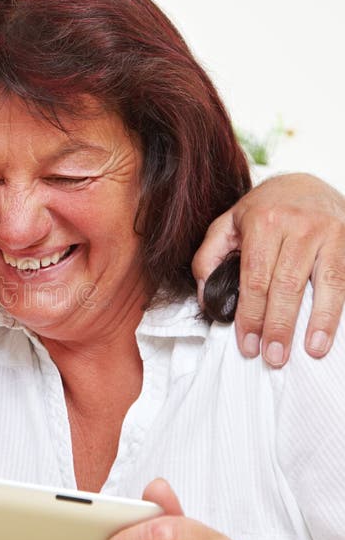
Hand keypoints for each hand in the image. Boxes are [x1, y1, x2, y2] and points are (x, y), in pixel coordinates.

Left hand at [192, 173, 344, 366]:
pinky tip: (328, 333)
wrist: (307, 182)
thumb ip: (209, 258)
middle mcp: (297, 225)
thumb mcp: (227, 223)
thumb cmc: (264, 209)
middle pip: (286, 285)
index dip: (250, 316)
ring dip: (316, 322)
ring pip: (323, 283)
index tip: (247, 344)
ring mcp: (328, 232)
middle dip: (278, 325)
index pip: (254, 279)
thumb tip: (208, 298)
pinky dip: (336, 309)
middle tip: (272, 356)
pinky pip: (343, 280)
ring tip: (309, 351)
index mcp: (263, 221)